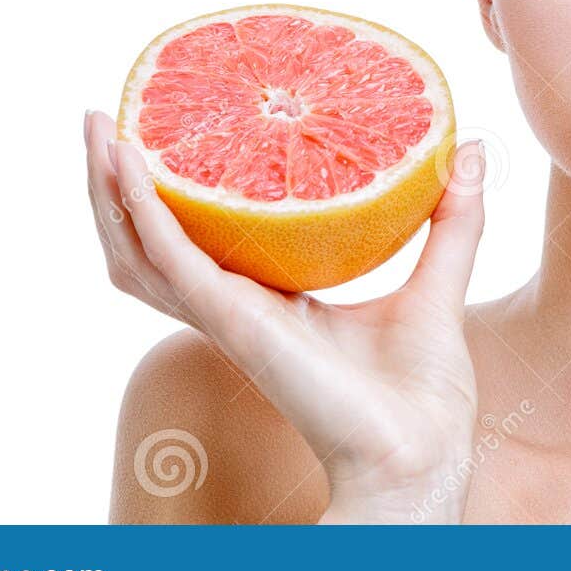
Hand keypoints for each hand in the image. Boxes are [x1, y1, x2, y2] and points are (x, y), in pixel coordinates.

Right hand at [83, 110, 486, 522]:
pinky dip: (145, 212)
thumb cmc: (424, 388)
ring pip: (138, 252)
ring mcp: (228, 316)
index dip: (173, 193)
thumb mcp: (440, 278)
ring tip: (95, 130)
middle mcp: (237, 306)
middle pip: (147, 244)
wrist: (421, 450)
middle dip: (113, 187)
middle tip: (100, 120)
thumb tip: (475, 148)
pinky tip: (131, 165)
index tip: (169, 129)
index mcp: (272, 298)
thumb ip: (453, 216)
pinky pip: (171, 261)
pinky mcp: (234, 322)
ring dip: (108, 193)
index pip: (201, 239)